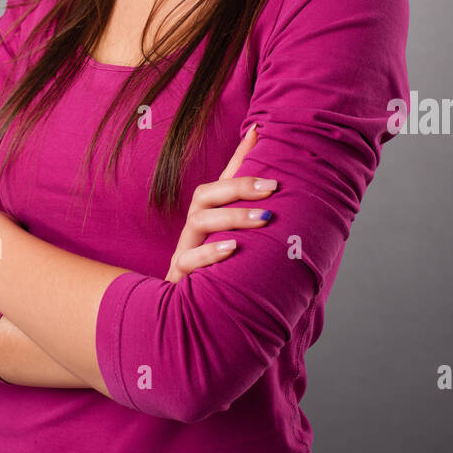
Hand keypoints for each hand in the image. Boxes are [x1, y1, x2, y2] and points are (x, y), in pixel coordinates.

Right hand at [164, 123, 277, 284]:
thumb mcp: (241, 238)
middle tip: (272, 187)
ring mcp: (184, 251)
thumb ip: (254, 208)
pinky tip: (232, 249)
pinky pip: (187, 261)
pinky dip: (209, 253)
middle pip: (205, 195)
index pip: (222, 181)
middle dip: (237, 187)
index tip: (260, 135)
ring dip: (231, 217)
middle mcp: (193, 229)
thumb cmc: (223, 271)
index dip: (239, 158)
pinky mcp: (178, 277)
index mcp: (208, 217)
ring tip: (262, 219)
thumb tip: (274, 167)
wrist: (194, 318)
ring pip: (197, 223)